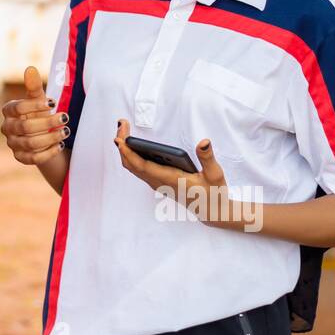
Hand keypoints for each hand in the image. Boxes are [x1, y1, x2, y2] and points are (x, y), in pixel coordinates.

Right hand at [0, 65, 67, 165]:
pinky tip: (60, 145)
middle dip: (47, 122)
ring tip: (66, 131)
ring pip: (31, 143)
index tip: (53, 102)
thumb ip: (34, 86)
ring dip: (51, 137)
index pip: (18, 107)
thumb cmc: (39, 113)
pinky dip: (49, 152)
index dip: (36, 105)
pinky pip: (34, 158)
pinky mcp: (20, 158)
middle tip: (65, 117)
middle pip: (25, 127)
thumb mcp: (39, 100)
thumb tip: (30, 68)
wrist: (42, 135)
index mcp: (8, 110)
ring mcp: (12, 144)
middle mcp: (6, 128)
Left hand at [113, 119, 228, 221]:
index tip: (119, 139)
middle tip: (122, 123)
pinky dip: (131, 155)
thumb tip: (203, 141)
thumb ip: (208, 158)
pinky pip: (138, 168)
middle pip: (132, 164)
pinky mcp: (158, 182)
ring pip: (133, 167)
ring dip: (125, 149)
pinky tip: (132, 143)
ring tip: (124, 129)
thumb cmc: (213, 193)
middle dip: (123, 144)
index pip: (142, 165)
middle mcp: (159, 182)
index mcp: (169, 179)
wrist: (212, 211)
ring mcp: (157, 183)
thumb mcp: (215, 175)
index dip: (128, 152)